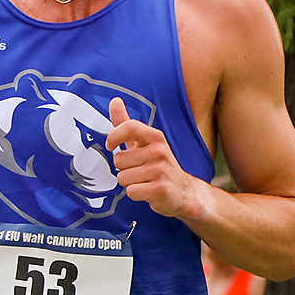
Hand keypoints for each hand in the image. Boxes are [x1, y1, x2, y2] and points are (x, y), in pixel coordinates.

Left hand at [108, 98, 203, 218]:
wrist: (184, 192)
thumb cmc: (158, 165)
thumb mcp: (144, 142)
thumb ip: (126, 123)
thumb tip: (114, 100)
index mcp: (155, 138)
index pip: (129, 126)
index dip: (114, 136)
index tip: (110, 146)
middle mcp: (160, 151)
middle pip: (119, 159)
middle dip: (124, 169)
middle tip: (140, 171)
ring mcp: (161, 170)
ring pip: (122, 177)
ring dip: (129, 182)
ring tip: (145, 181)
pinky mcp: (161, 189)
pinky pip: (131, 191)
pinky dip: (136, 194)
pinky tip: (148, 191)